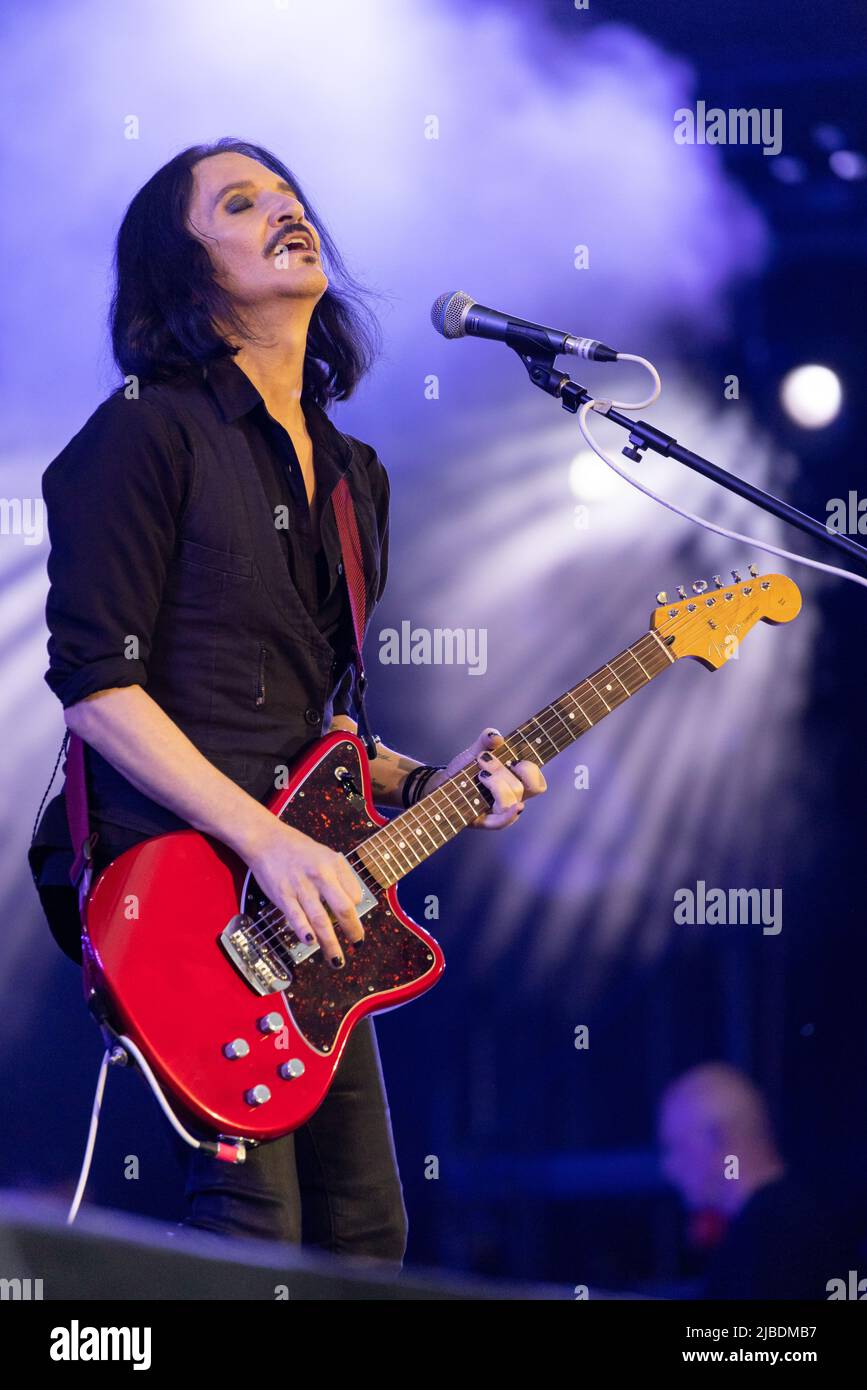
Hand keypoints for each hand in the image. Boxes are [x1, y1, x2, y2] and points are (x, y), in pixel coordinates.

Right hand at [246, 820, 365, 967]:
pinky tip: (311, 943)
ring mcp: (301, 887)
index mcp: (333, 865)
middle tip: (357, 945)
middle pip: (342, 908)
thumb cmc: (298, 849)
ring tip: (337, 960)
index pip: (354, 894)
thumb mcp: (326, 854)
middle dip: (352, 931)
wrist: (266, 840)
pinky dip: (304, 931)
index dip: (357, 911)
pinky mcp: (283, 896)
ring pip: (320, 920)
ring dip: (330, 943)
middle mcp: (320, 876)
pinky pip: (296, 918)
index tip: (353, 922)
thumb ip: (341, 875)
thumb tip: (353, 902)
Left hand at [428, 727, 546, 829]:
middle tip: (482, 761)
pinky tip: (515, 807)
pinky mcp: (483, 822)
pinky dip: (510, 815)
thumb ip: (486, 740)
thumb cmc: (463, 770)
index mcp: (515, 785)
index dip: (530, 771)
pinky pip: (501, 823)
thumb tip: (496, 737)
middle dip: (501, 770)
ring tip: (480, 775)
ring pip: (510, 801)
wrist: (441, 784)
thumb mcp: (475, 751)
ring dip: (496, 784)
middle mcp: (511, 801)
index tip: (514, 761)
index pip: (537, 785)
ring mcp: (498, 814)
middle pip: (521, 788)